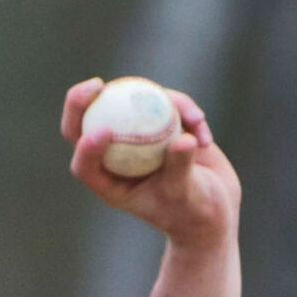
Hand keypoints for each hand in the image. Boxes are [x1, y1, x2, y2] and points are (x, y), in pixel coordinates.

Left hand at [62, 77, 240, 251]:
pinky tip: (204, 131)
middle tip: (95, 85)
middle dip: (82, 101)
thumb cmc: (193, 211)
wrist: (214, 206)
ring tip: (195, 119)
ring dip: (165, 104)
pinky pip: (165, 104)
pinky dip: (187, 112)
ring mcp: (136, 138)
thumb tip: (182, 138)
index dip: (86, 147)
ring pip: (132, 106)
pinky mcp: (159, 124)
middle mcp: (116, 158)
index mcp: (109, 183)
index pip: (84, 165)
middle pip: (87, 125)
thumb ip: (180, 167)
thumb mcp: (186, 193)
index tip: (105, 131)